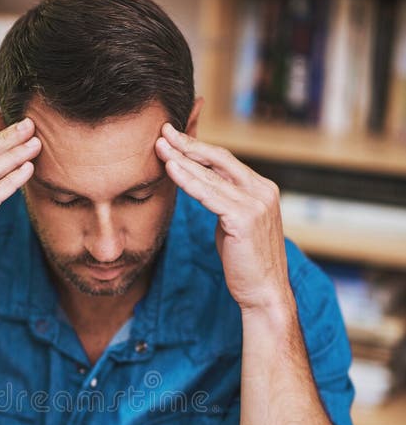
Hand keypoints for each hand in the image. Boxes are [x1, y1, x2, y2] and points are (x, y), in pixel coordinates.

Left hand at [155, 123, 290, 312]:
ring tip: (160, 147)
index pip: (226, 160)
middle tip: (163, 131)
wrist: (264, 293)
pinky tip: (171, 170)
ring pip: (211, 175)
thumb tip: (204, 190)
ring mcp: (255, 203)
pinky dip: (188, 181)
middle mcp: (262, 190)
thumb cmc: (247, 264)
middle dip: (188, 144)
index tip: (176, 138)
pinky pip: (209, 195)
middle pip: (219, 159)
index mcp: (262, 189)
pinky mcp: (244, 219)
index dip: (199, 147)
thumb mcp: (235, 225)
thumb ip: (225, 204)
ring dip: (182, 159)